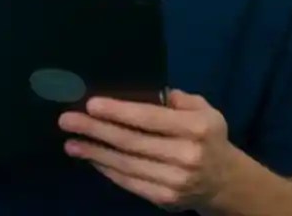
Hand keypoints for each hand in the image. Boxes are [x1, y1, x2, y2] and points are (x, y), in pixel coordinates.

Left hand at [59, 89, 234, 210]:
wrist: (224, 181)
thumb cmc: (207, 138)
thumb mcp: (205, 110)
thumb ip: (179, 99)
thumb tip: (150, 91)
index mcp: (196, 128)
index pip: (150, 118)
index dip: (119, 112)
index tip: (91, 104)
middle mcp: (186, 155)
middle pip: (132, 141)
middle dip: (96, 130)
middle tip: (68, 120)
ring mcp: (175, 181)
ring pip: (126, 164)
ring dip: (94, 152)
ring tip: (70, 142)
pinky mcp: (164, 199)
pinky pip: (128, 182)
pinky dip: (106, 169)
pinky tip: (90, 157)